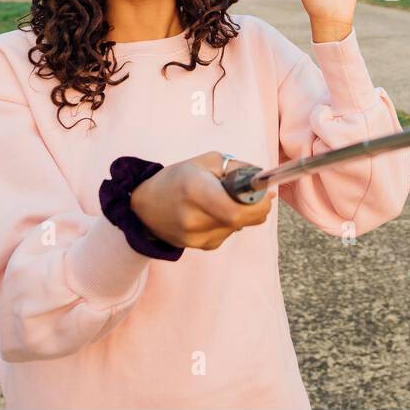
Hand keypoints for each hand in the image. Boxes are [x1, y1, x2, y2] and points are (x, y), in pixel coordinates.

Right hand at [129, 152, 275, 249]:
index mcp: (194, 190)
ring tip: (222, 201)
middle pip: (240, 221)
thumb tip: (263, 179)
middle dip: (255, 208)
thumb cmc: (177, 178)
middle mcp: (192, 218)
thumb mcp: (206, 161)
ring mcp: (194, 237)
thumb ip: (237, 169)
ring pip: (236, 228)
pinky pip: (225, 234)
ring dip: (240, 215)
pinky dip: (227, 223)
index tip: (266, 193)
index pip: (236, 211)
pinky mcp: (197, 247)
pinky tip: (212, 213)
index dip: (257, 205)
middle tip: (255, 196)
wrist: (144, 207)